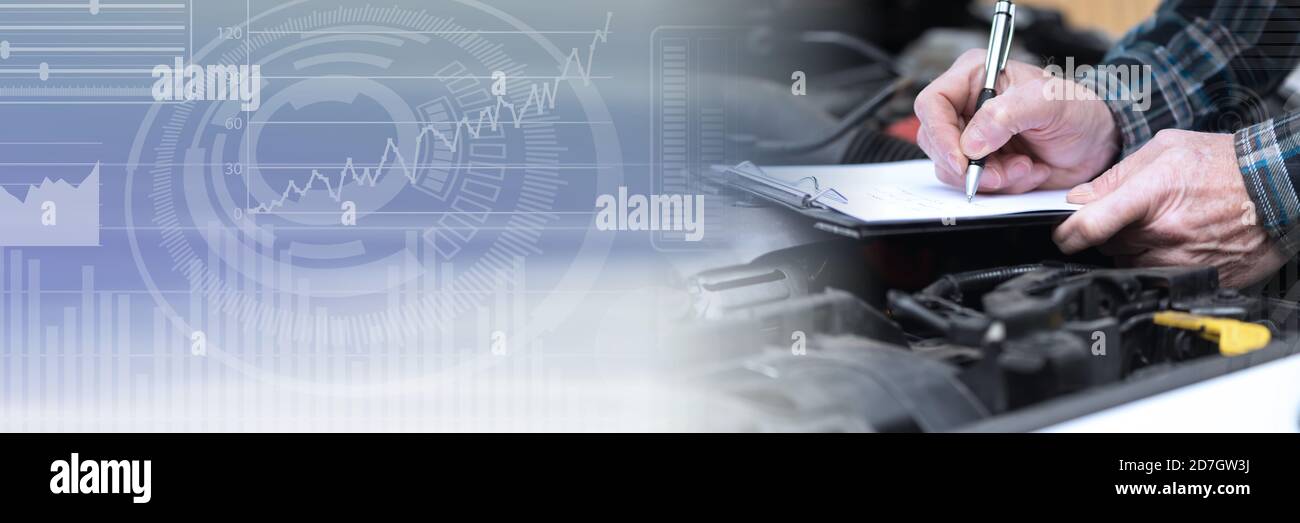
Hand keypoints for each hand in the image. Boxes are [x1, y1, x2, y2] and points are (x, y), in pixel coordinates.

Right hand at [914, 49, 1120, 193]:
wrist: (1098, 143)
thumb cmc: (1078, 111)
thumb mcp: (1048, 102)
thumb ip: (1007, 115)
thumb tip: (970, 143)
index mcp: (974, 77)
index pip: (932, 103)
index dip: (940, 134)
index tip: (963, 160)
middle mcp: (966, 107)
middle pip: (935, 141)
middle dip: (970, 165)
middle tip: (1004, 172)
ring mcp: (972, 137)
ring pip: (952, 168)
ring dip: (991, 177)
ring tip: (1026, 167)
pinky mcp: (983, 163)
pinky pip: (973, 183)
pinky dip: (1003, 185)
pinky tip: (1029, 171)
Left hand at [1053, 130, 1286, 287]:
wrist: (1279, 187)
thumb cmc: (1227, 164)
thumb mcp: (1166, 150)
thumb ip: (1117, 175)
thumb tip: (1081, 197)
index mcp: (1151, 196)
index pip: (1089, 225)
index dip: (1066, 233)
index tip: (1062, 234)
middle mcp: (1164, 233)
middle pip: (1106, 245)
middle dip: (1109, 231)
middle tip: (1134, 212)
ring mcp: (1182, 259)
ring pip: (1129, 263)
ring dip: (1133, 248)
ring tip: (1161, 223)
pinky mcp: (1199, 277)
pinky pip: (1159, 276)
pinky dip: (1159, 261)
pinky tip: (1180, 239)